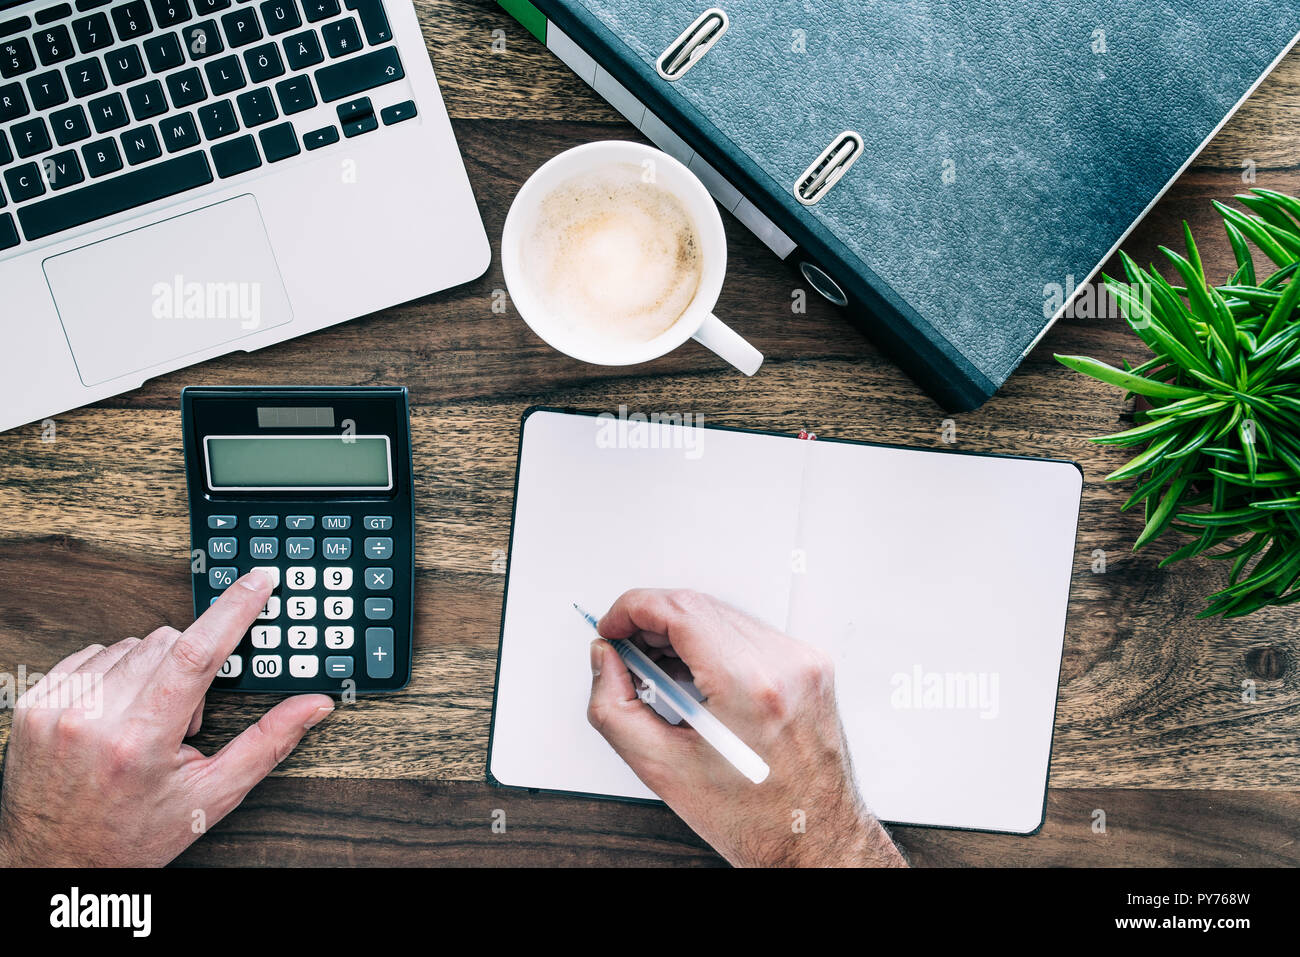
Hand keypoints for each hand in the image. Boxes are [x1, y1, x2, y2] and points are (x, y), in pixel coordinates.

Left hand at [0, 569, 333, 866]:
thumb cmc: (132, 834)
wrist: (54, 860)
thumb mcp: (211, 796)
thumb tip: (312, 706)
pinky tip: (114, 713)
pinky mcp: (35, 703)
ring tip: (141, 723)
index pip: (196, 655)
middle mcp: (92, 720)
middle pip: (166, 644)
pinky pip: (90, 655)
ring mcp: (57, 709)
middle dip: (187, 669)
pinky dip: (112, 675)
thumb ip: (267, 743)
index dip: (233, 611)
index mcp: (139, 743)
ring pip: (129, 645)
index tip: (256, 583)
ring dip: (149, 671)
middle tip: (179, 721)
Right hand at [588, 588, 905, 866]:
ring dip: (683, 634)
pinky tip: (696, 679)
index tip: (612, 627)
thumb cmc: (755, 819)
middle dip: (652, 622)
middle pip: (700, 606)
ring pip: (724, 615)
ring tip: (661, 675)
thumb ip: (615, 706)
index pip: (680, 610)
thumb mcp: (663, 768)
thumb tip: (606, 660)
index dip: (632, 609)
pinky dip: (715, 646)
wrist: (814, 840)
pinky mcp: (811, 666)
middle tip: (627, 653)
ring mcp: (803, 662)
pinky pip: (750, 634)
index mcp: (750, 686)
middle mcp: (784, 665)